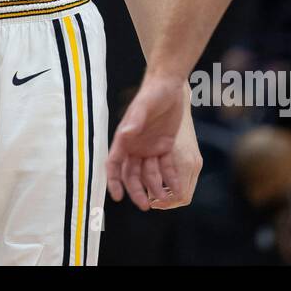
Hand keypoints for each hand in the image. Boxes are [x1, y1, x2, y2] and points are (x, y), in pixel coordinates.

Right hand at [107, 71, 201, 210]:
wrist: (169, 85)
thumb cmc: (152, 93)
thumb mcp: (143, 106)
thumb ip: (134, 120)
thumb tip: (126, 134)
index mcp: (124, 138)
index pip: (114, 164)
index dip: (113, 181)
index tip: (117, 197)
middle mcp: (135, 146)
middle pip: (132, 174)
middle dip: (137, 191)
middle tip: (146, 206)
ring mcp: (149, 147)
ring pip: (149, 174)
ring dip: (155, 187)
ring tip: (166, 199)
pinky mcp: (164, 146)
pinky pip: (166, 167)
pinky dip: (170, 178)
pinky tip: (176, 188)